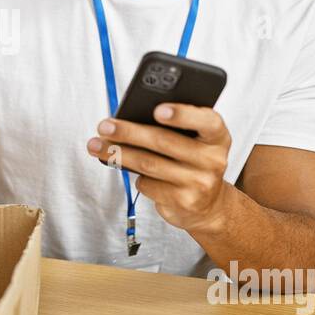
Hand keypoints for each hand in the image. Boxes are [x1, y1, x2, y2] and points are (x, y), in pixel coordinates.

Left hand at [85, 103, 231, 232]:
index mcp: (217, 136)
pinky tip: (128, 169)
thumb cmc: (193, 162)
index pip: (206, 121)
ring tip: (96, 145)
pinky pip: (148, 184)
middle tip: (105, 126)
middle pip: (165, 141)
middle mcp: (213, 159)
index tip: (157, 109)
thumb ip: (174, 127)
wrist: (208, 205)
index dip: (182, 114)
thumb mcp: (194, 141)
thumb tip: (129, 117)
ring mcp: (199, 183)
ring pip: (149, 164)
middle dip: (130, 132)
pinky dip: (135, 176)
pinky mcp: (184, 202)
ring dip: (119, 154)